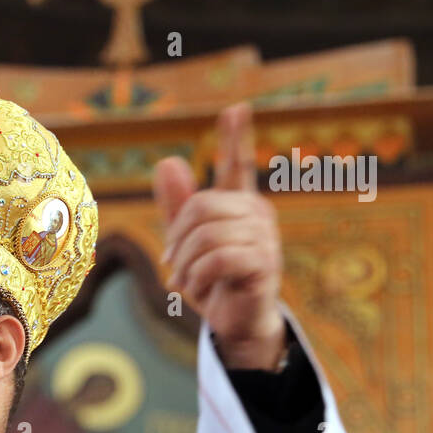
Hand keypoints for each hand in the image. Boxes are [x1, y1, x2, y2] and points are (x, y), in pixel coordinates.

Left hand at [152, 103, 286, 369]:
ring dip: (185, 264)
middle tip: (174, 267)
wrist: (236, 323)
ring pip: (205, 235)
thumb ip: (177, 207)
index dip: (235, 137)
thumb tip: (168, 161)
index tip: (236, 108)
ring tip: (189, 281)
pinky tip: (200, 289)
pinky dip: (199, 278)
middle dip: (177, 241)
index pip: (236, 165)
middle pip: (199, 207)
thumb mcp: (186, 243)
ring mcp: (264, 238)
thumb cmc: (214, 281)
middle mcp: (256, 214)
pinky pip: (218, 258)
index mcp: (238, 205)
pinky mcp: (263, 263)